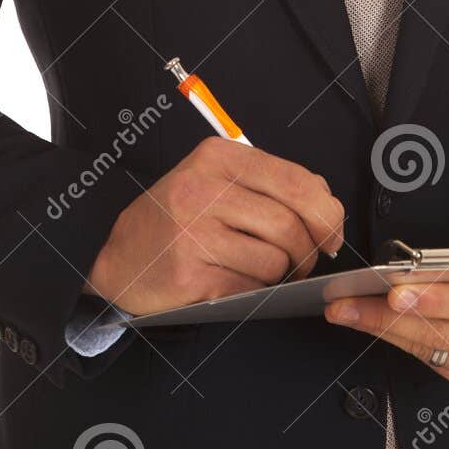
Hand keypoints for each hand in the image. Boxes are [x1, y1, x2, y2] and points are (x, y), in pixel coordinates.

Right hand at [85, 136, 344, 315]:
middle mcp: (204, 188)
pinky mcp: (189, 273)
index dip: (327, 213)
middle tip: (306, 262)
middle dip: (311, 251)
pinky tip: (240, 282)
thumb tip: (327, 207)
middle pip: (292, 224)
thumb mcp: (214, 180)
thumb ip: (267, 184)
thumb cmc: (175, 219)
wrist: (116, 257)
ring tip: (265, 272)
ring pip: (276, 260)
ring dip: (282, 275)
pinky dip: (258, 291)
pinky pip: (251, 287)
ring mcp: (194, 231)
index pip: (297, 181)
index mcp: (218, 157)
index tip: (332, 234)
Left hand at [324, 226, 448, 401]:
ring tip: (351, 314)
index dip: (432, 300)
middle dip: (387, 319)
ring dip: (389, 334)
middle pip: (446, 335)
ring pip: (438, 354)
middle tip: (345, 305)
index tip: (392, 292)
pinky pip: (445, 368)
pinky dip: (414, 346)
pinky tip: (386, 329)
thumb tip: (414, 271)